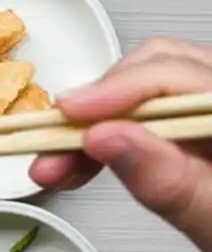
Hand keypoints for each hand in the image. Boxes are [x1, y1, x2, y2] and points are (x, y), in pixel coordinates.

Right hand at [30, 37, 211, 251]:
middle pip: (162, 70)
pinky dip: (112, 136)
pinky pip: (152, 114)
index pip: (182, 76)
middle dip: (100, 107)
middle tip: (55, 145)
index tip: (69, 116)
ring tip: (59, 161)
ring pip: (150, 89)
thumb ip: (166, 181)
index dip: (120, 89)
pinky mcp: (202, 128)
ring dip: (97, 123)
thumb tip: (105, 138)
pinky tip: (84, 159)